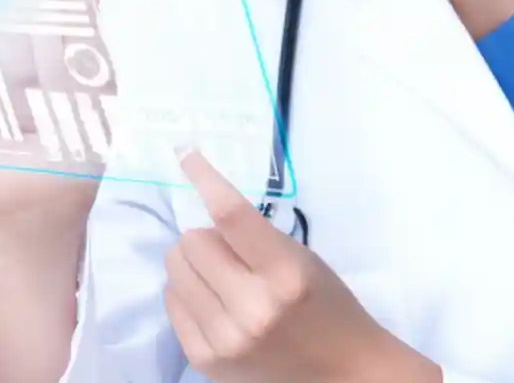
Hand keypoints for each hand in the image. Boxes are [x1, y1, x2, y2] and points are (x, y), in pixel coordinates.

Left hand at [164, 148, 442, 382]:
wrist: (342, 372)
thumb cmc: (325, 305)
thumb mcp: (301, 259)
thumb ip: (253, 239)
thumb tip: (199, 213)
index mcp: (284, 275)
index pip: (231, 215)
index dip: (204, 178)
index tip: (185, 153)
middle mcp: (252, 308)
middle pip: (192, 241)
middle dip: (206, 239)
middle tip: (230, 253)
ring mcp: (226, 338)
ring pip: (174, 270)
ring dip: (193, 265)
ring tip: (223, 280)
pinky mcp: (206, 358)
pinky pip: (171, 302)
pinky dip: (187, 293)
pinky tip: (214, 302)